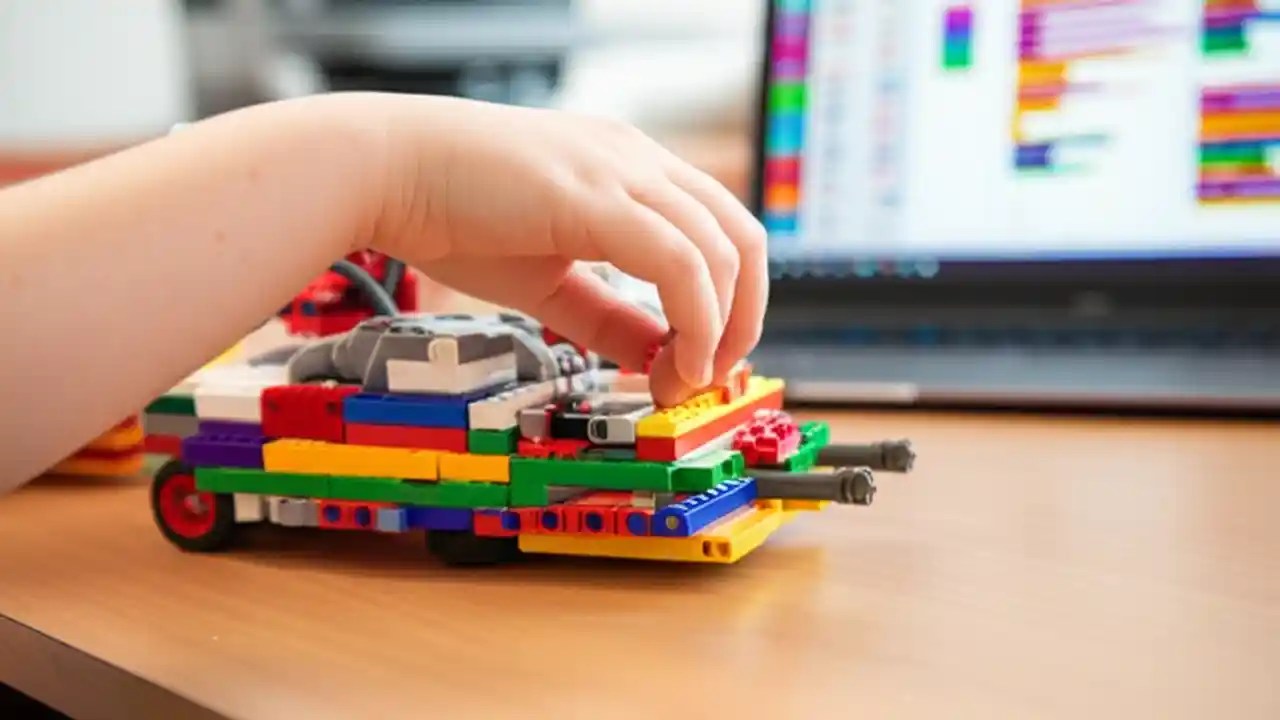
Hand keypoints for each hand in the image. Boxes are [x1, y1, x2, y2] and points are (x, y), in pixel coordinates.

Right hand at [369, 95, 767, 405]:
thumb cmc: (457, 217)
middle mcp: (640, 161)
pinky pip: (680, 262)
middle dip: (746, 317)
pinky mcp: (595, 196)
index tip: (703, 362)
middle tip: (711, 376)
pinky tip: (672, 363)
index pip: (722, 231)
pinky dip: (695, 320)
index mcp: (634, 170)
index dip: (732, 303)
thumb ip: (612, 318)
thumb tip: (662, 360)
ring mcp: (622, 171)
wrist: (388, 172)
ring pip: (721, 250)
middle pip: (743, 238)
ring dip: (721, 329)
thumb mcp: (553, 281)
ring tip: (685, 379)